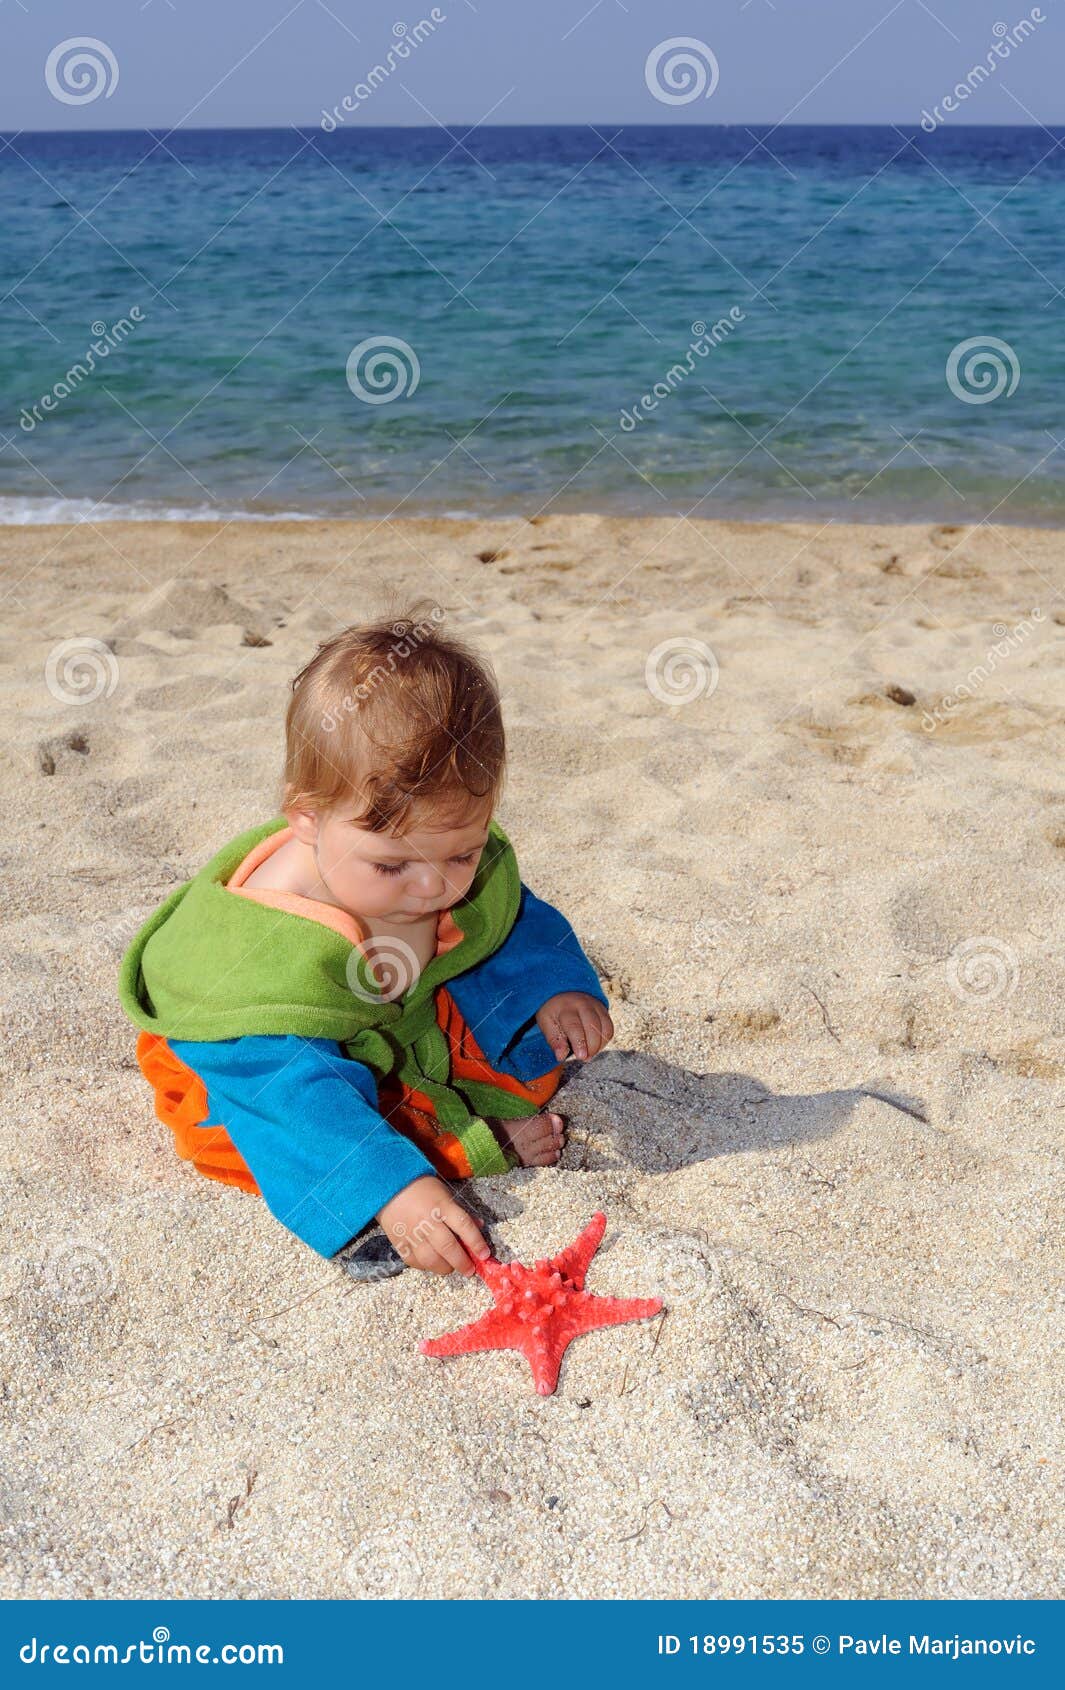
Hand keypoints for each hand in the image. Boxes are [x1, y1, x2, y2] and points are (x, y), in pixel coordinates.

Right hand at [376, 1176, 490, 1276]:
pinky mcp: (399, 1242)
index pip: (463, 1225)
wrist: (388, 1186)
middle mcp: (427, 1221)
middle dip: (462, 1262)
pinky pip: (414, 1261)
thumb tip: (479, 1226)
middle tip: (470, 1270)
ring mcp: (411, 1233)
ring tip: (451, 1268)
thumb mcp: (445, 1193)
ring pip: (430, 1259)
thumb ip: (459, 1212)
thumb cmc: (421, 1187)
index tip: (485, 1255)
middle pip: (447, 1246)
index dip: (476, 1242)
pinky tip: (432, 1264)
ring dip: (444, 1268)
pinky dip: (426, 1266)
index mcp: (441, 1205)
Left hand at [536, 992, 613, 1062]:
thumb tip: (561, 1056)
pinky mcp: (604, 1010)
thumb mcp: (546, 1023)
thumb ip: (554, 1040)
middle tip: (584, 1058)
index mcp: (566, 1008)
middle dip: (591, 1046)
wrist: (564, 992)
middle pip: (593, 1027)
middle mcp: (583, 1004)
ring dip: (599, 1046)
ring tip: (589, 1054)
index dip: (579, 1043)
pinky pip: (609, 1028)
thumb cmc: (554, 1011)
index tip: (581, 1056)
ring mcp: (595, 1006)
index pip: (574, 1026)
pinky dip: (604, 1041)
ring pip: (604, 1028)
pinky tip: (595, 1046)